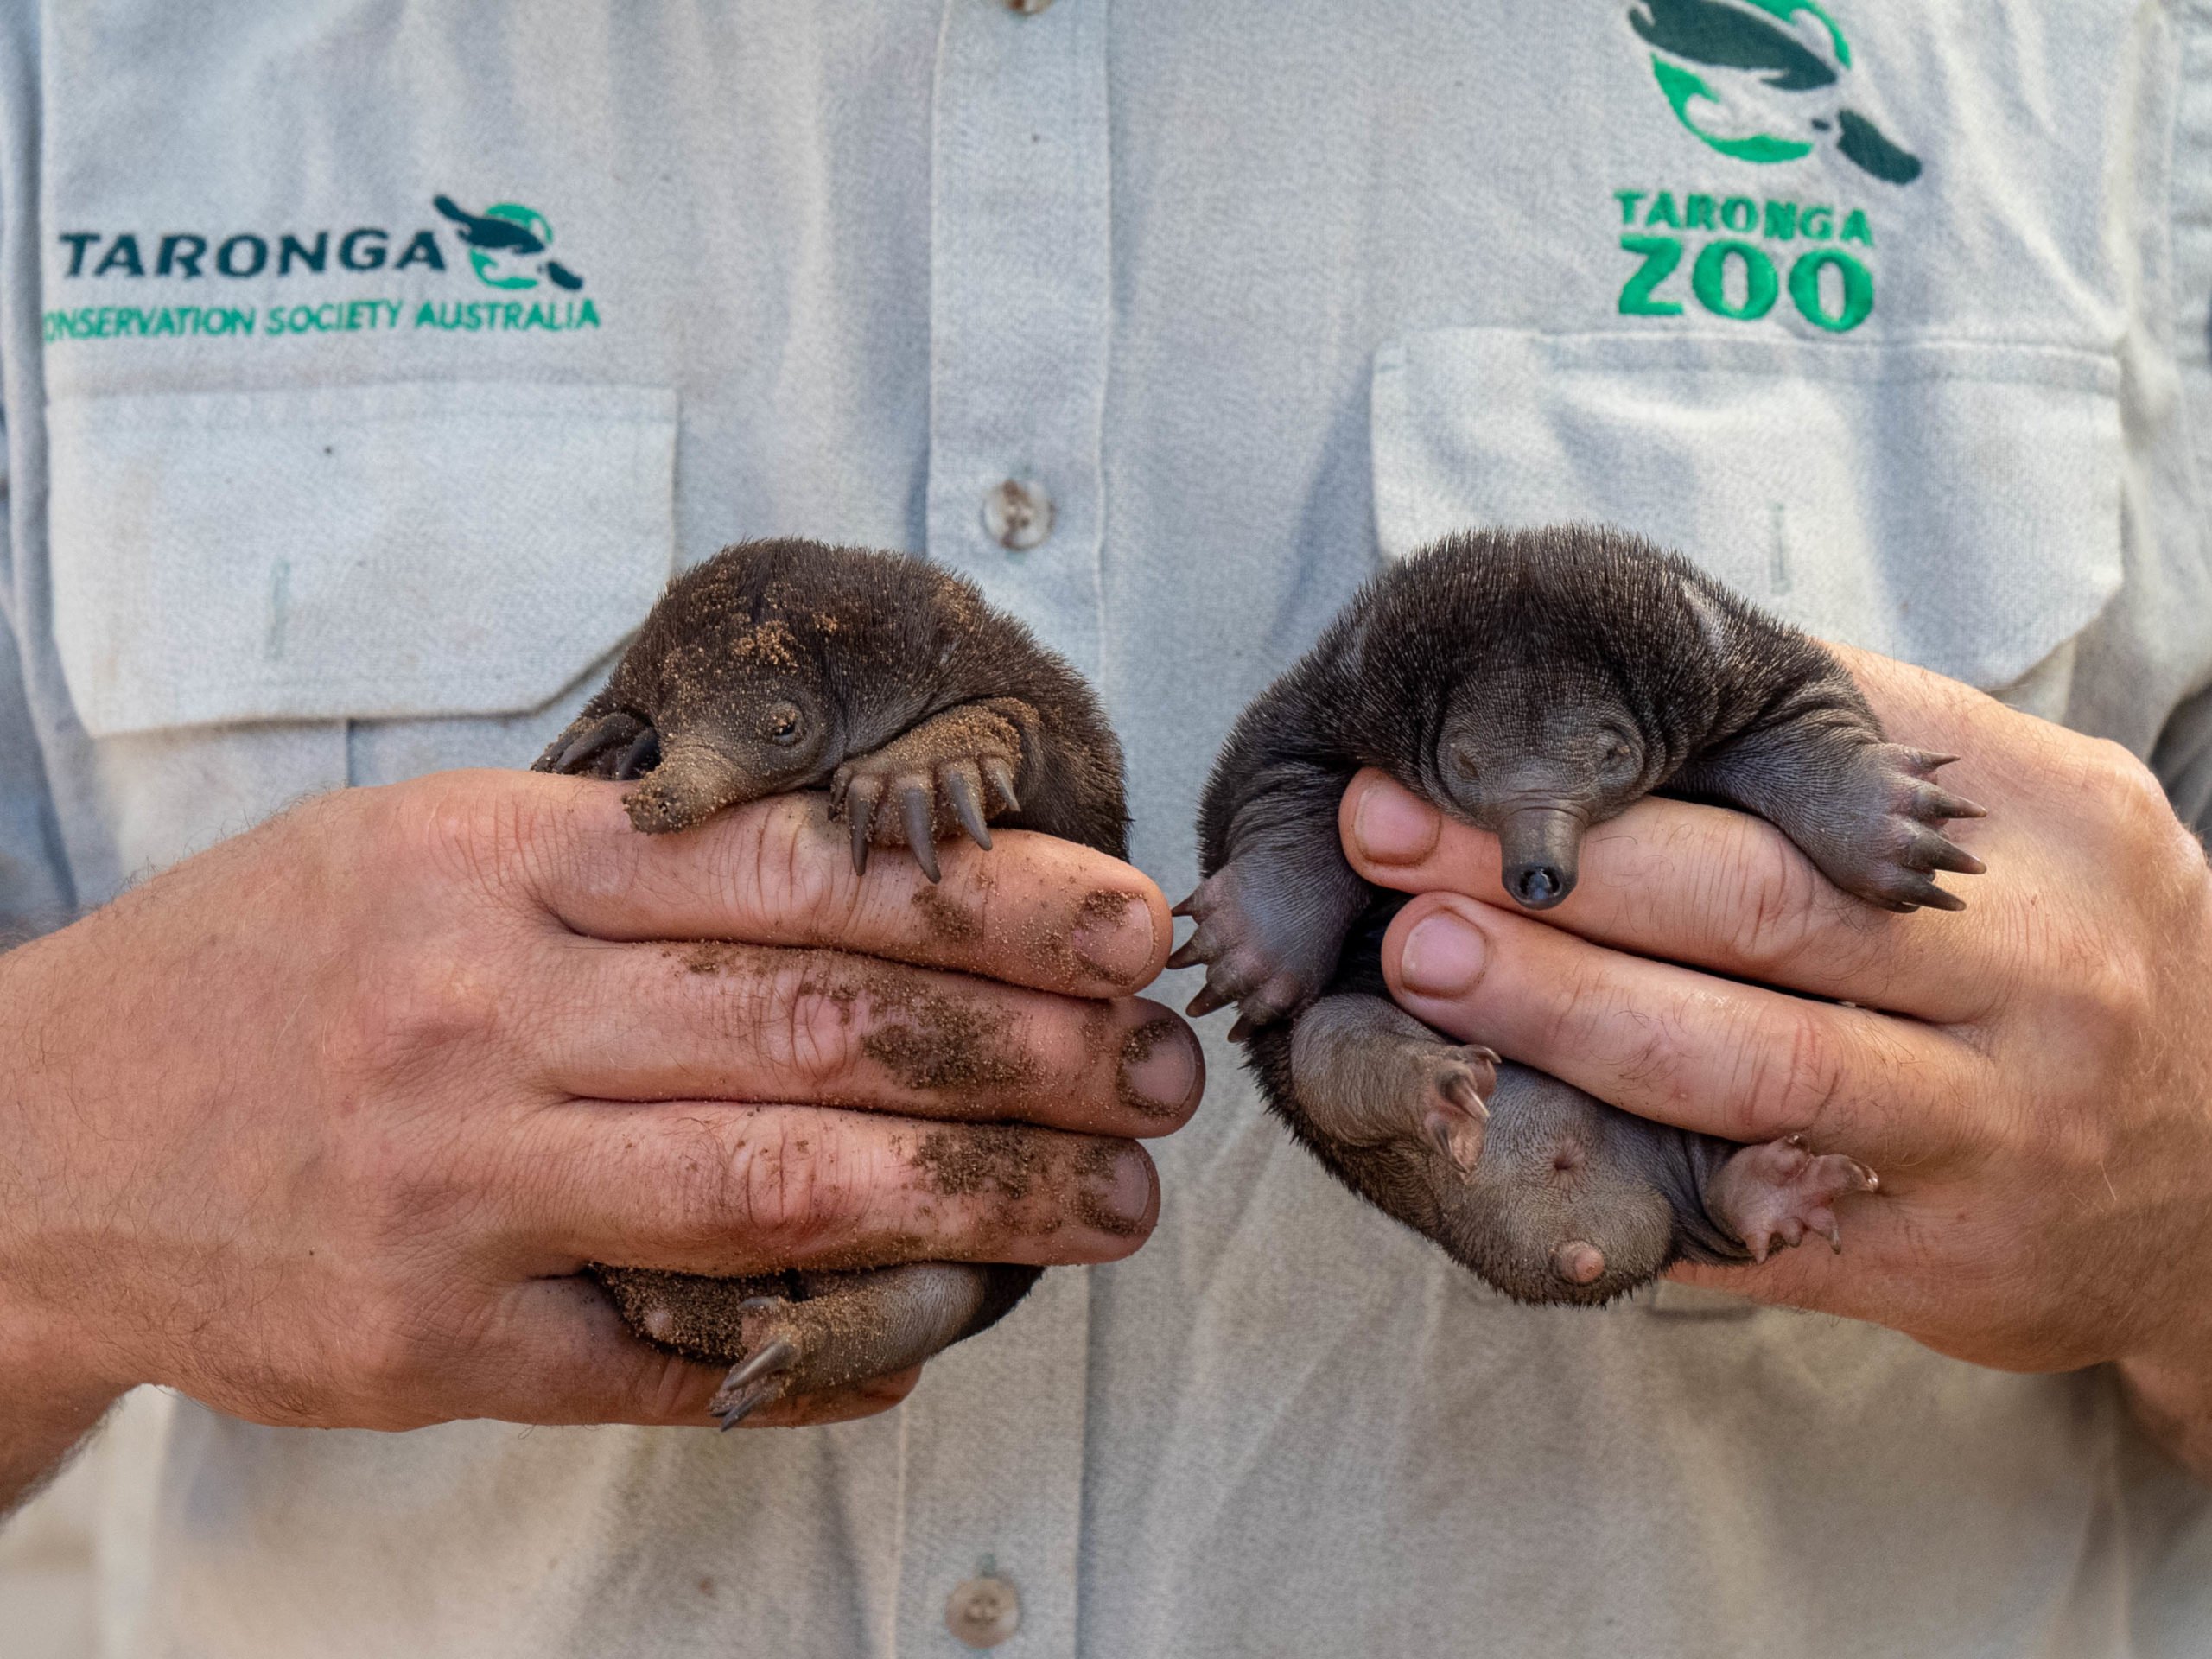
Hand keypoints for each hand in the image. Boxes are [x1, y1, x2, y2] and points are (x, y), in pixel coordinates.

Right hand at [0, 771, 1194, 1502]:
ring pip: (769, 1189)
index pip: (801, 870)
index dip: (988, 896)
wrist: (32, 1136)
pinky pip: (663, 1354)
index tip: (1124, 921)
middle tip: (1163, 1070)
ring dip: (971, 1199)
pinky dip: (815, 1349)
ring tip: (1107, 1202)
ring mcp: (457, 1186)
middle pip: (818, 1027)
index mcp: (500, 866)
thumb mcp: (432, 854)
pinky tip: (930, 1338)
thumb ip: (638, 875)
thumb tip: (878, 905)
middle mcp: (484, 1014)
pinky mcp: (430, 1339)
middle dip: (1024, 1051)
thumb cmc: (272, 974)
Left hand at [1340, 644, 2211, 1475]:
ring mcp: (1994, 1130)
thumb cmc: (2076, 957)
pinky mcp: (1937, 1259)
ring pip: (1749, 1067)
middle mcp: (2043, 975)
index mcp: (2052, 825)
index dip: (1627, 755)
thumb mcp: (2031, 820)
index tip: (1473, 741)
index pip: (1818, 759)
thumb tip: (1639, 668)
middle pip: (1765, 909)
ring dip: (1564, 1012)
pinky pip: (1751, 1218)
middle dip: (1559, 873)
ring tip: (1421, 964)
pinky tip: (1498, 1126)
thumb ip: (1855, 747)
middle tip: (1391, 837)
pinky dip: (1619, 1169)